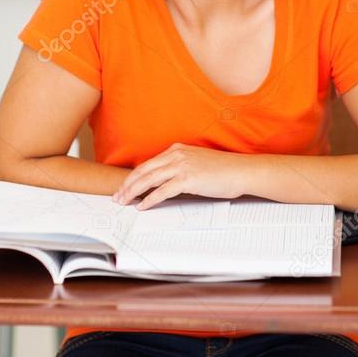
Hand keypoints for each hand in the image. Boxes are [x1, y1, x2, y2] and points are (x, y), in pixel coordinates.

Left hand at [112, 144, 250, 209]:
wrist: (240, 171)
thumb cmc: (222, 170)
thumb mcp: (196, 163)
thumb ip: (179, 168)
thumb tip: (163, 183)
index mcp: (177, 149)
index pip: (148, 164)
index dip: (133, 177)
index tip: (124, 187)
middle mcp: (177, 154)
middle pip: (144, 170)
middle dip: (127, 185)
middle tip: (117, 197)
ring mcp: (182, 166)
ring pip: (149, 180)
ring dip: (133, 192)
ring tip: (124, 202)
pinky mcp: (188, 179)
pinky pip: (163, 191)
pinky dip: (149, 199)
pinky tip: (142, 206)